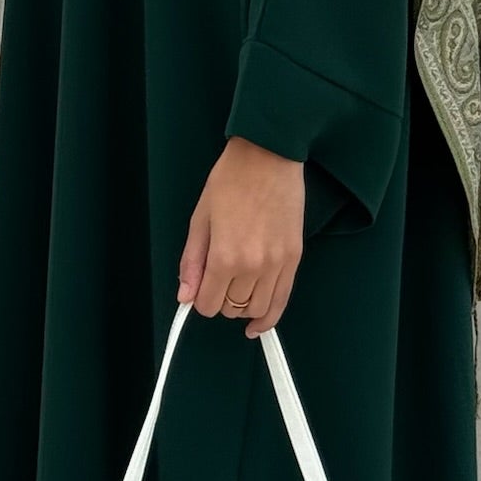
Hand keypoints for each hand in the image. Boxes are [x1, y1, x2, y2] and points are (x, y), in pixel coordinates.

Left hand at [178, 136, 303, 335]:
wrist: (268, 157)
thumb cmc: (229, 182)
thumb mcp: (200, 219)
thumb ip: (192, 262)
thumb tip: (186, 297)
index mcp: (224, 257)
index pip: (209, 305)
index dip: (201, 301)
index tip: (201, 289)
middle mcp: (253, 266)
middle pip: (232, 308)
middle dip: (221, 301)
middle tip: (218, 281)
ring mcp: (277, 264)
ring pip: (258, 309)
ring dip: (244, 308)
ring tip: (238, 293)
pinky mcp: (294, 258)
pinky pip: (283, 300)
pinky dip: (270, 316)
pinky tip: (259, 323)